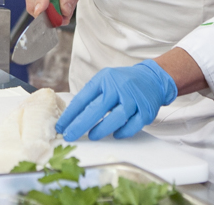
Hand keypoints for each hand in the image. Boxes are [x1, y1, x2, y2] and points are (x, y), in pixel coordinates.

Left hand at [56, 60, 177, 140]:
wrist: (152, 78)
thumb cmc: (123, 82)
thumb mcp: (105, 80)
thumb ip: (92, 96)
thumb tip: (72, 118)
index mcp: (104, 79)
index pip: (83, 98)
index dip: (70, 114)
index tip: (61, 126)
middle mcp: (119, 88)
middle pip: (97, 109)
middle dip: (80, 124)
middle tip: (70, 135)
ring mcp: (133, 99)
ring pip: (115, 118)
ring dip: (101, 129)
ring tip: (92, 136)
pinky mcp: (146, 111)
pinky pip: (132, 126)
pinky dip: (122, 132)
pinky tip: (115, 134)